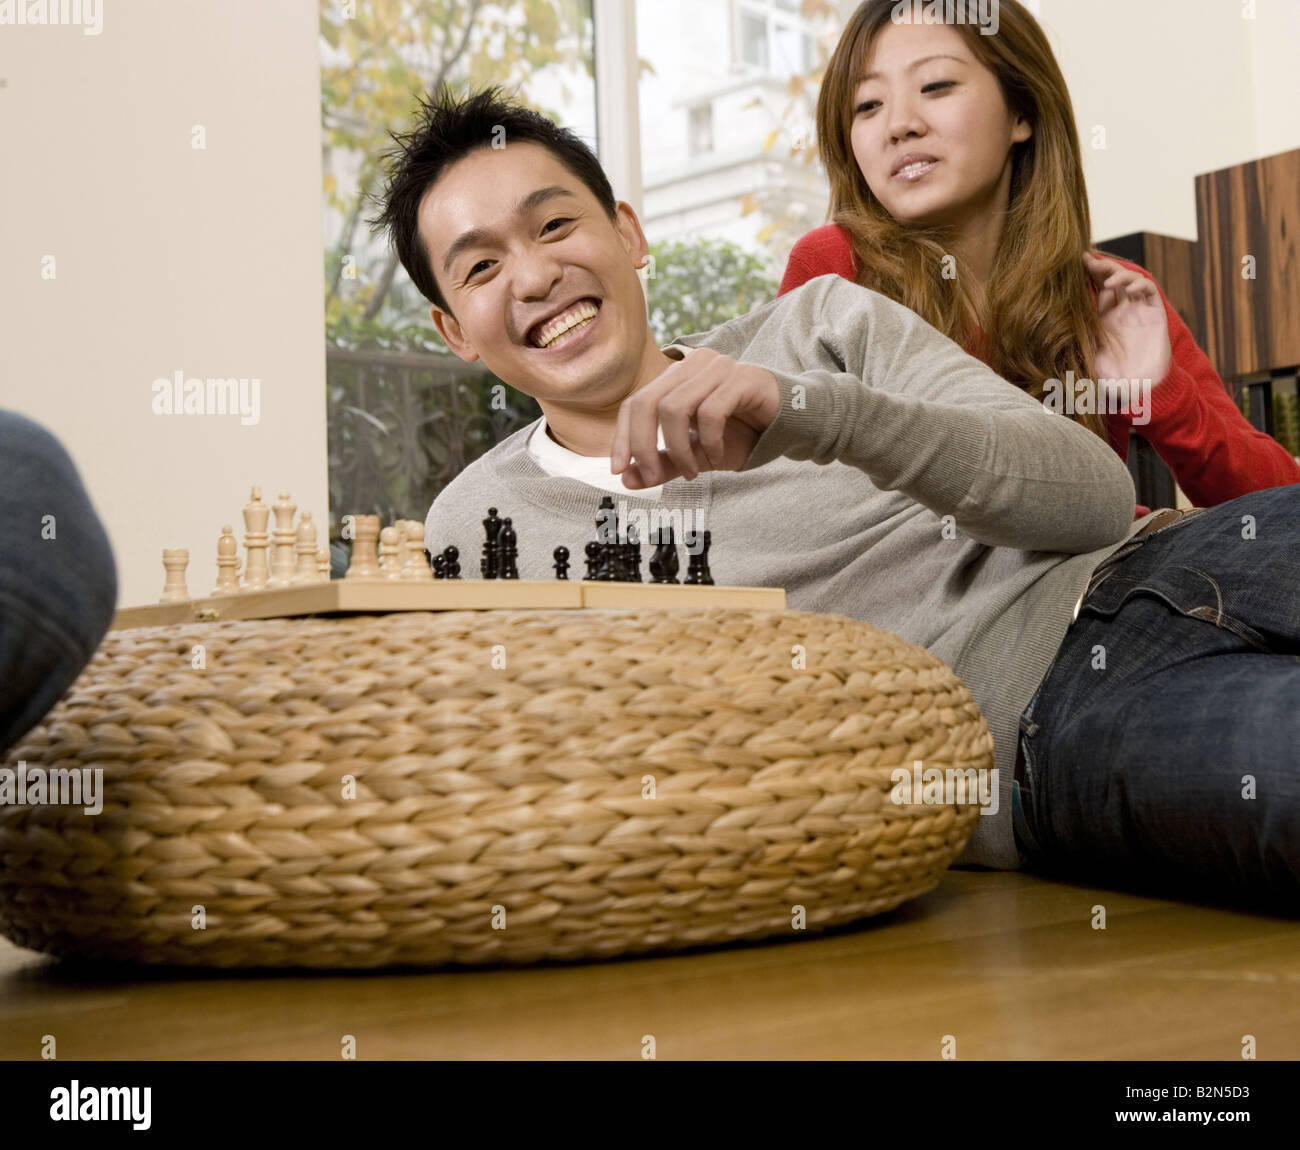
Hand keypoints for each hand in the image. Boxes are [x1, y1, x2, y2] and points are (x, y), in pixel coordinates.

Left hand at [610, 347, 779, 488]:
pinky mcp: (743, 377)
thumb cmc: (742, 435)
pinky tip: (718, 455)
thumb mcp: (696, 455)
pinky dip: (709, 441)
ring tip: (694, 470)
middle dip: (644, 446)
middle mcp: (693, 365)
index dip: (622, 437)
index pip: (635, 403)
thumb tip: (627, 480)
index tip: (619, 470)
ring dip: (679, 448)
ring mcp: (718, 367)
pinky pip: (710, 412)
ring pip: (674, 407)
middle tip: (652, 476)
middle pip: (647, 402)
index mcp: (676, 377)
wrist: (790, 426)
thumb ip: (664, 464)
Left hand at [1082, 251, 1171, 388]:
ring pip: (1131, 280)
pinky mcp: (1155, 315)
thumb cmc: (1111, 377)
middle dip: (1101, 267)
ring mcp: (1139, 311)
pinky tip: (1127, 287)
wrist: (1138, 390)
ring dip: (1120, 274)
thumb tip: (1045, 331)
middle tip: (1087, 260)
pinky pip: (1149, 293)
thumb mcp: (1084, 355)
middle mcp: (1122, 311)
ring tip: (1107, 278)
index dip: (1088, 274)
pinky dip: (1140, 285)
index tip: (1073, 264)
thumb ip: (1072, 340)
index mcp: (1104, 318)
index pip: (1097, 288)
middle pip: (1113, 279)